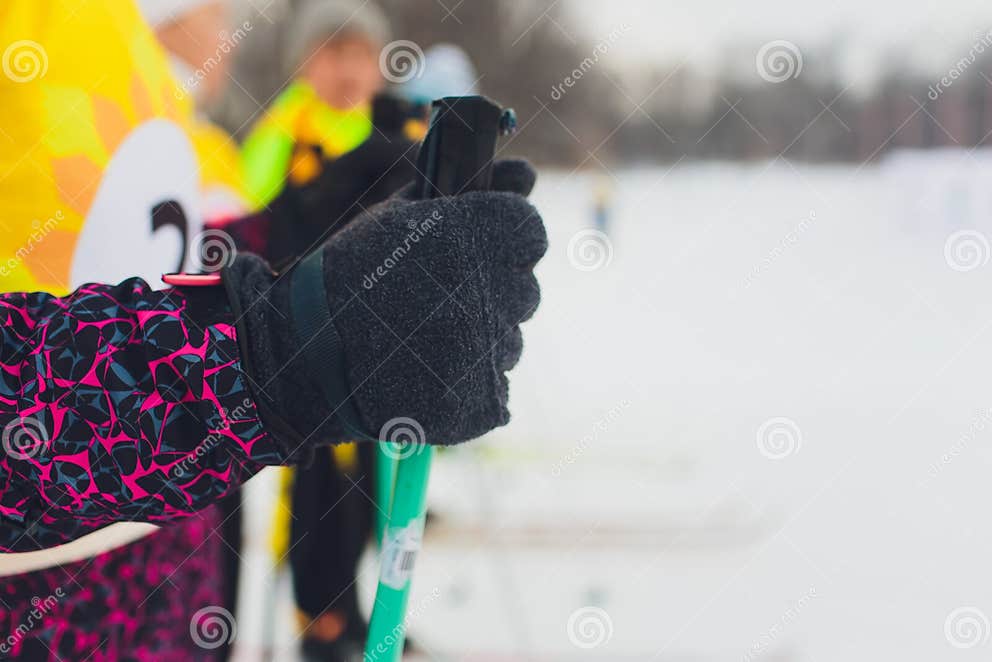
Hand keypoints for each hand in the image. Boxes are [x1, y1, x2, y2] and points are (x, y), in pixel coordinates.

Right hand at [225, 159, 545, 456]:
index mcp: (468, 237)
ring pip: (509, 340)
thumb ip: (466, 192)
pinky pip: (496, 387)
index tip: (480, 248)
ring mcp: (485, 352)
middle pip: (524, 288)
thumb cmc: (348, 277)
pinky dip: (469, 384)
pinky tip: (426, 375)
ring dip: (480, 339)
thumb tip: (525, 173)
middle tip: (438, 301)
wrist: (303, 358)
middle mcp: (486, 291)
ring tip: (422, 341)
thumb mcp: (396, 219)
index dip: (507, 238)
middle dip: (492, 291)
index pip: (530, 231)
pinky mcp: (479, 401)